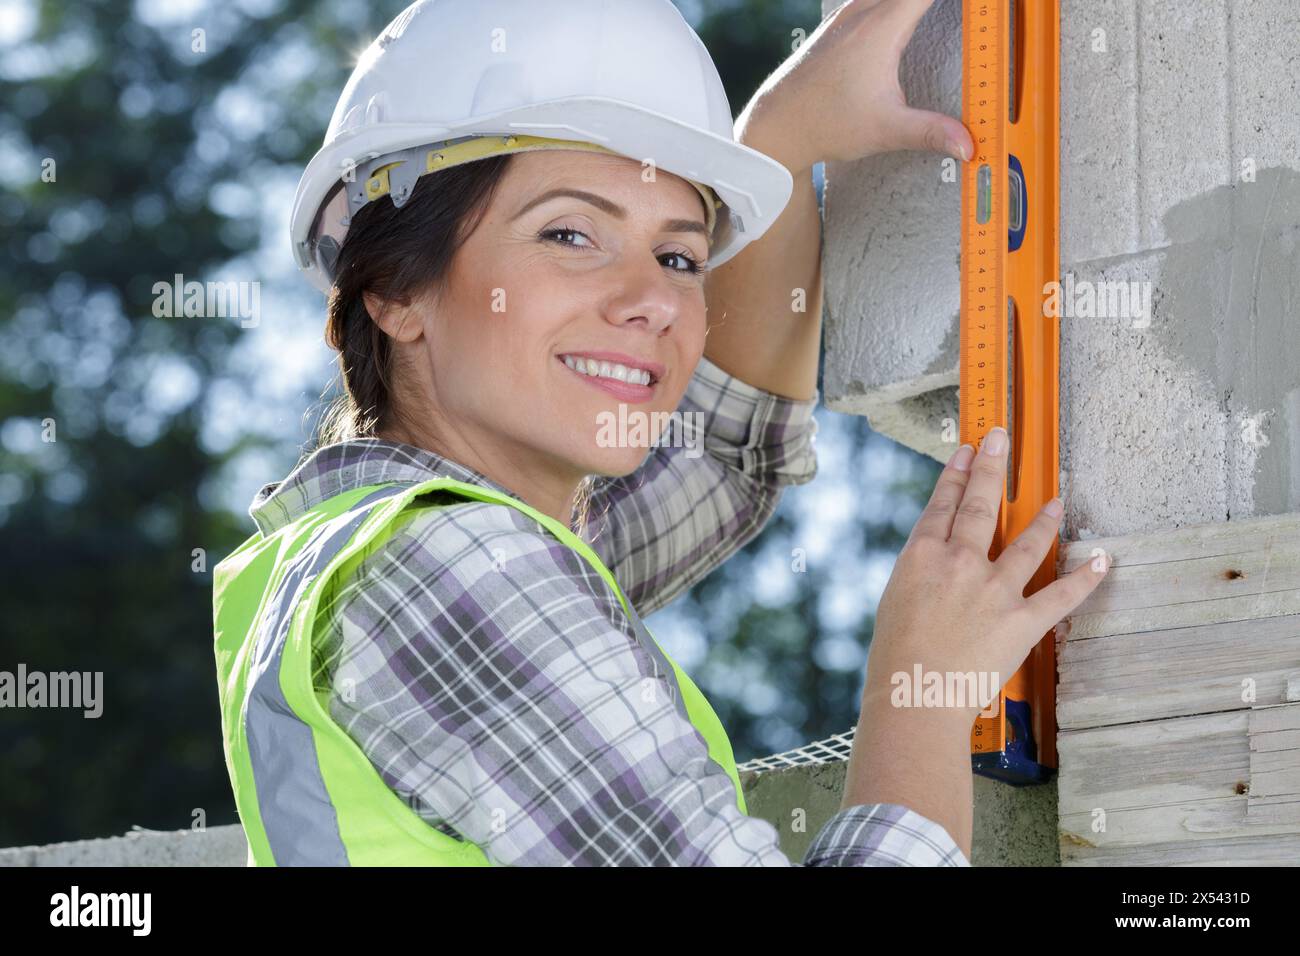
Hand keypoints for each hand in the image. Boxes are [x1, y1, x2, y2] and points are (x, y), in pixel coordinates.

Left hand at [735, 0, 973, 172]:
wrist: (776, 125)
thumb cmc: (824, 123)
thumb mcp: (885, 129)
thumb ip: (930, 132)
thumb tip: (967, 146)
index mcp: (882, 26)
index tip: (979, 7)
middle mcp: (864, 11)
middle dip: (934, 3)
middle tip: (970, 12)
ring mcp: (848, 14)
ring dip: (914, 4)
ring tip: (937, 15)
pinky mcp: (838, 24)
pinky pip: (874, 0)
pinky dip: (895, 5)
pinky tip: (905, 14)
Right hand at [861, 427, 1108, 726]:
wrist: (914, 696)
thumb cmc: (895, 659)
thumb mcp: (894, 602)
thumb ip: (920, 575)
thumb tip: (936, 562)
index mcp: (922, 557)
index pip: (944, 506)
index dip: (957, 475)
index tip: (967, 453)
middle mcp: (960, 563)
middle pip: (981, 506)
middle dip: (992, 468)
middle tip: (1000, 440)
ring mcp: (994, 590)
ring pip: (1027, 541)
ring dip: (1044, 518)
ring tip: (1056, 501)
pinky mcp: (1022, 621)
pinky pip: (1061, 595)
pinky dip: (1085, 578)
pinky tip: (1101, 561)